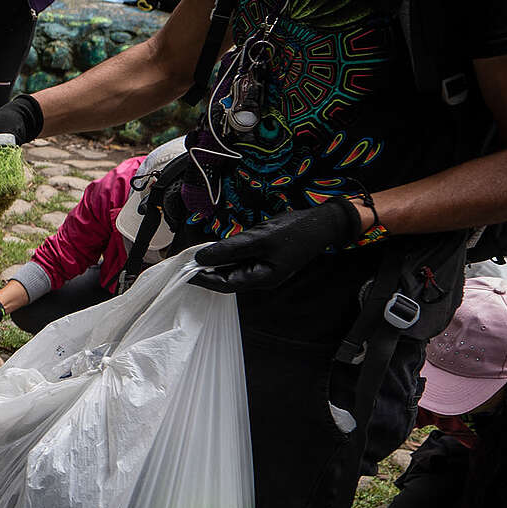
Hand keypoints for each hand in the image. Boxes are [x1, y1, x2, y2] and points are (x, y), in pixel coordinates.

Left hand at [192, 199, 359, 293]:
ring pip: (232, 270)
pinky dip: (227, 256)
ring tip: (196, 254)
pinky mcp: (265, 259)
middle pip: (226, 279)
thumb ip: (230, 249)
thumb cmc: (296, 231)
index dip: (201, 278)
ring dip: (215, 262)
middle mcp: (261, 278)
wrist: (324, 223)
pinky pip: (241, 261)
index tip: (182, 271)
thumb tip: (201, 257)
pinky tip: (217, 248)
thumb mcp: (259, 238)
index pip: (223, 284)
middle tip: (184, 261)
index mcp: (262, 278)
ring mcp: (264, 269)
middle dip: (205, 271)